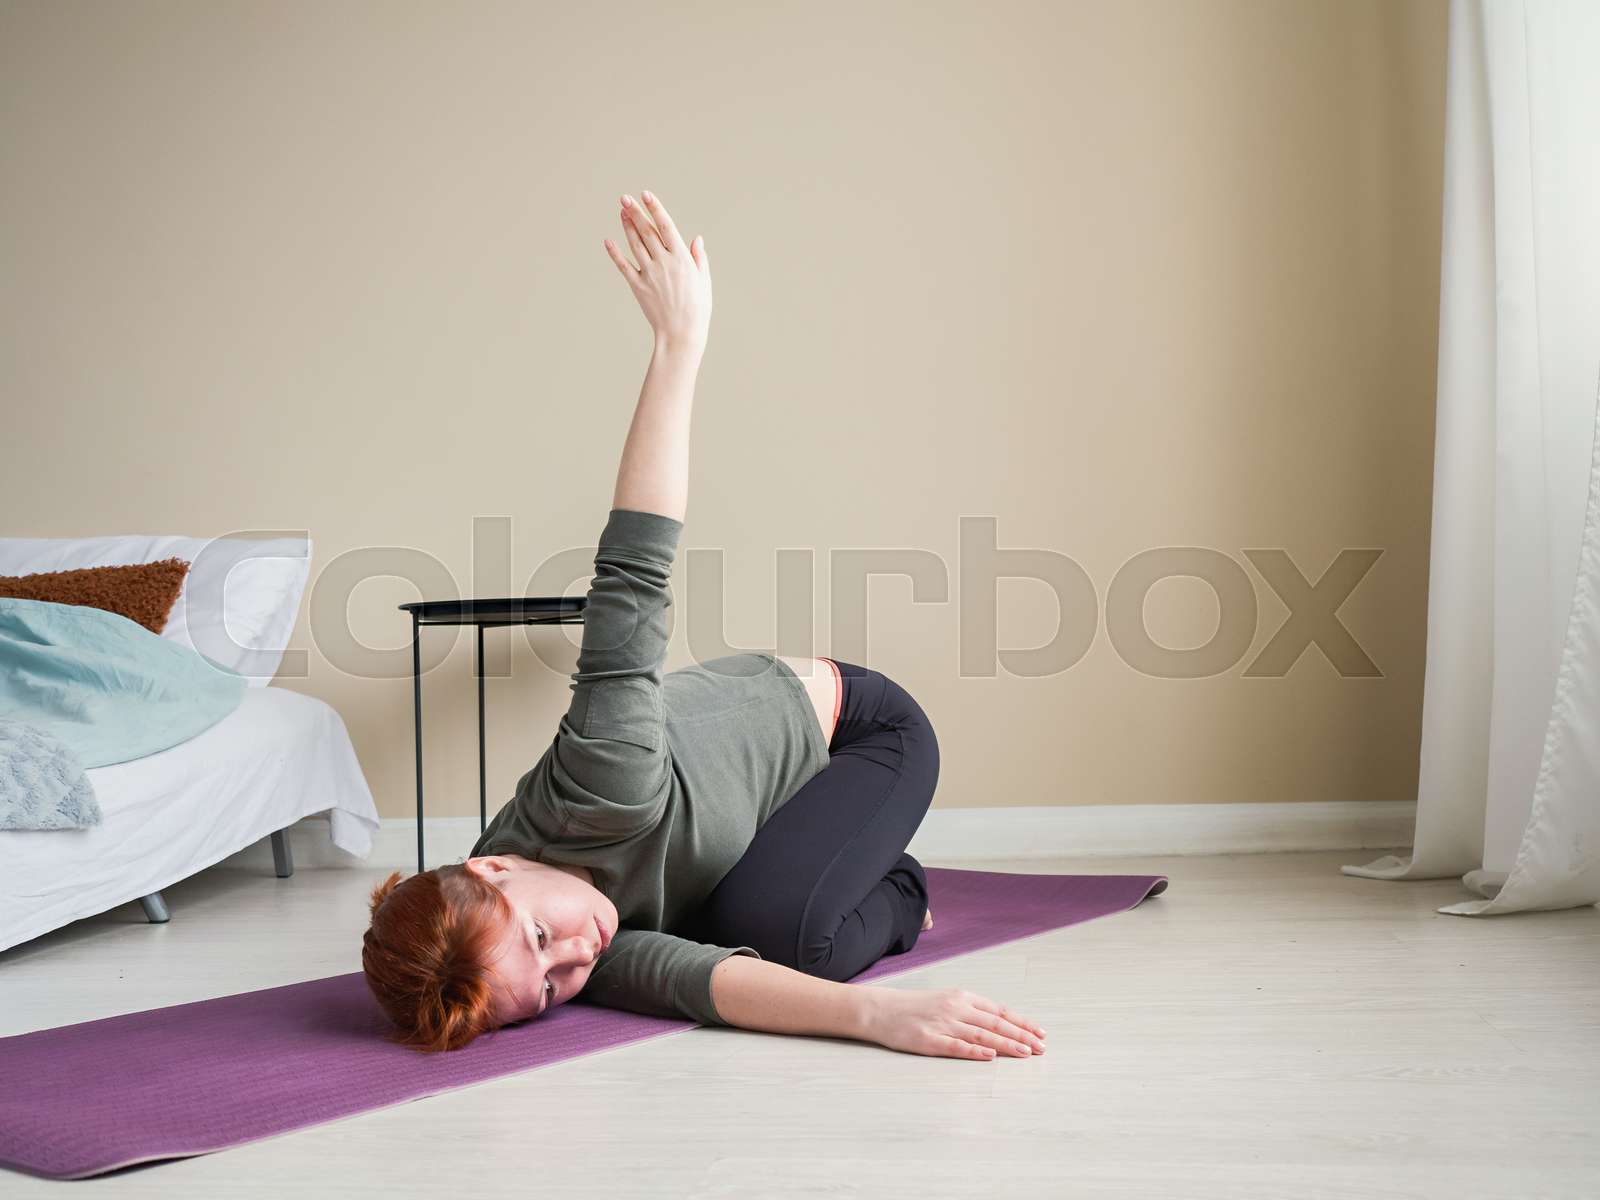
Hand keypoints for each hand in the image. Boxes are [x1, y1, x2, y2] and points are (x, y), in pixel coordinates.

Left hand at [604, 190, 711, 348]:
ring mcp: (649, 274)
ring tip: (621, 212)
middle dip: (635, 212)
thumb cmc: (698, 308)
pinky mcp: (638, 287)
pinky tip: (608, 241)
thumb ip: (699, 258)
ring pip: (635, 245)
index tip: (645, 195)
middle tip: (624, 197)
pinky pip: (624, 267)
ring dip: (627, 226)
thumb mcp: (704, 280)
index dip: (655, 208)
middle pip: (647, 231)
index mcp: (682, 258)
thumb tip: (695, 239)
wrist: (682, 333)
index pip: (666, 226)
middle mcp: (664, 262)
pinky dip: (615, 253)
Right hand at [860, 987, 1047, 1060]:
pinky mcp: (928, 1040)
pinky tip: (990, 1056)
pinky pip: (955, 1046)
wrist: (879, 1009)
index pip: (999, 1010)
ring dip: (1006, 1044)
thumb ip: (970, 1010)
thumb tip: (1000, 1024)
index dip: (1022, 1022)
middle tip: (1041, 1047)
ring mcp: (942, 1024)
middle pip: (995, 1023)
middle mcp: (955, 1008)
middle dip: (1021, 1035)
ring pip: (981, 1034)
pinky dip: (974, 1051)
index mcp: (962, 997)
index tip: (1040, 1033)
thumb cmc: (914, 1007)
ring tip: (1026, 1052)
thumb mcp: (946, 1000)